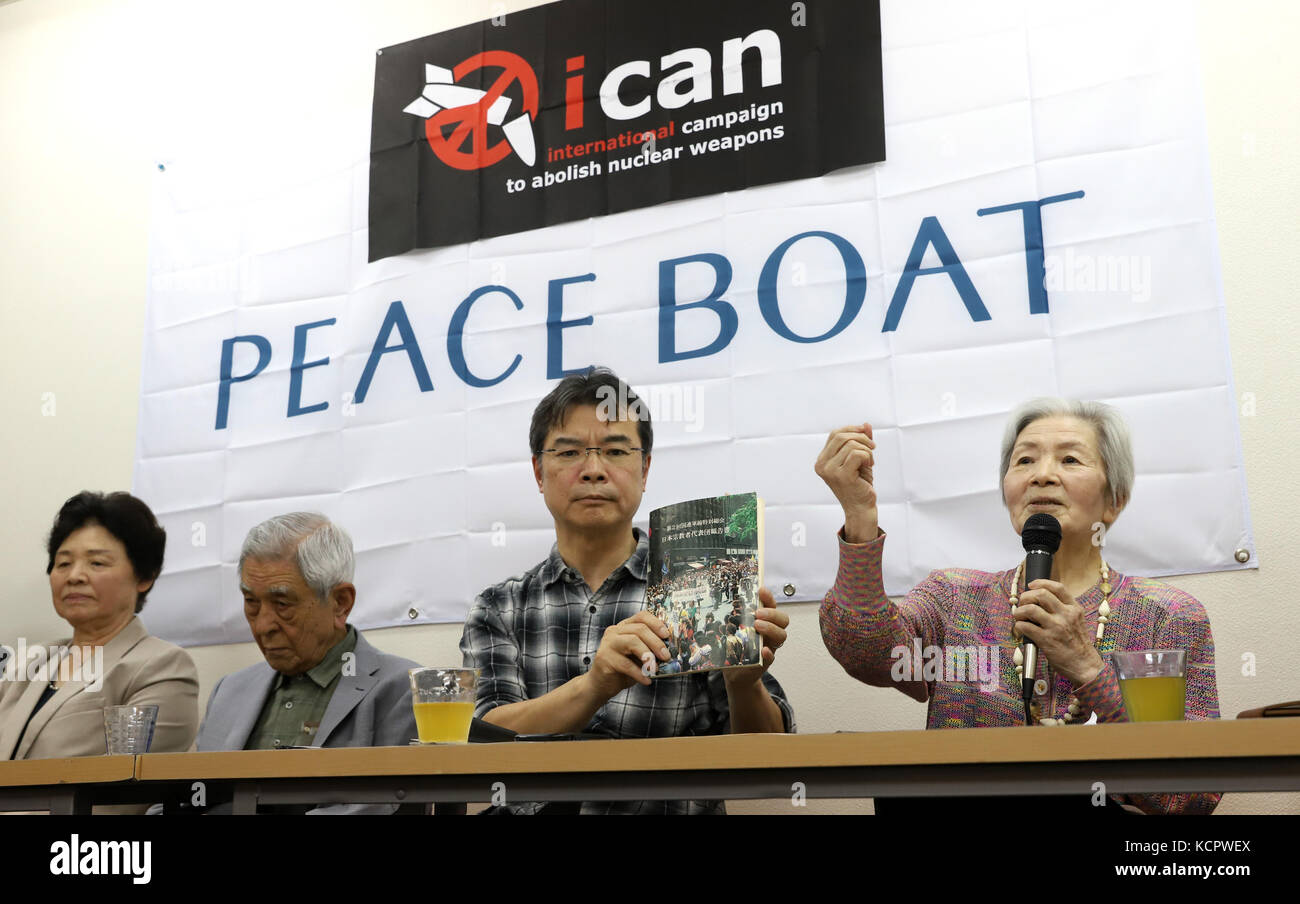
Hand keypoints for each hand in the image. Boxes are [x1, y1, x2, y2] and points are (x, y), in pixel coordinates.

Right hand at [586, 611, 671, 700]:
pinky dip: (639, 673)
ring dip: (648, 655)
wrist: (601, 685)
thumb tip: (670, 651)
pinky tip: (647, 680)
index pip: (642, 616)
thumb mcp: (639, 656)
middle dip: (656, 642)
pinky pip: (626, 664)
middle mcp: (615, 631)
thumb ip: (650, 649)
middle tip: (666, 656)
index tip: (667, 635)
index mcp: (625, 627)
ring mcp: (608, 644)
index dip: (656, 623)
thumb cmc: (624, 669)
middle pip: (639, 629)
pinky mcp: (604, 659)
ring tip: (656, 668)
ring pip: (632, 641)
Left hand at [724, 588, 789, 687]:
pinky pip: (772, 657)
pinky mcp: (765, 662)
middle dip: (772, 614)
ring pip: (781, 636)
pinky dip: (769, 653)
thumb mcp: (733, 629)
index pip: (772, 606)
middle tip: (757, 614)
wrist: (735, 673)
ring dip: (771, 629)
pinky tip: (763, 650)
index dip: (769, 597)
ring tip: (757, 626)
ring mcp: (769, 646)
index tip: (761, 590)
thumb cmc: (735, 647)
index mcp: (764, 621)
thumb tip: (716, 601)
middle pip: (783, 620)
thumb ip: (732, 617)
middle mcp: (770, 632)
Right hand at [814, 423, 877, 542]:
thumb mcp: (860, 459)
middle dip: (861, 438)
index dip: (852, 429)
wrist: (861, 508)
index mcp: (822, 460)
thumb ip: (861, 442)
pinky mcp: (842, 476)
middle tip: (873, 448)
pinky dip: (867, 457)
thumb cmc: (859, 484)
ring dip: (867, 450)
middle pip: (841, 436)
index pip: (835, 434)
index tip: (866, 434)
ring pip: (851, 444)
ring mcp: (830, 471)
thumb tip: (866, 424)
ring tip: (870, 462)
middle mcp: (822, 465)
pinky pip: (857, 454)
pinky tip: (869, 466)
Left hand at [1013, 580, 1103, 685]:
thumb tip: (1039, 600)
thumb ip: (1063, 609)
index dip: (1041, 582)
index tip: (1031, 585)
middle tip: (1022, 604)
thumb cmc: (1078, 644)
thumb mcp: (1077, 621)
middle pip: (1040, 594)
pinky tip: (1021, 629)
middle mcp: (1066, 615)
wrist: (1085, 665)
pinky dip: (1018, 626)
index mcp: (1074, 609)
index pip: (1058, 587)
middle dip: (1026, 596)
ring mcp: (1056, 627)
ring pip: (1030, 609)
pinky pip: (1025, 626)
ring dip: (1019, 611)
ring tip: (1018, 616)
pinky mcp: (1046, 640)